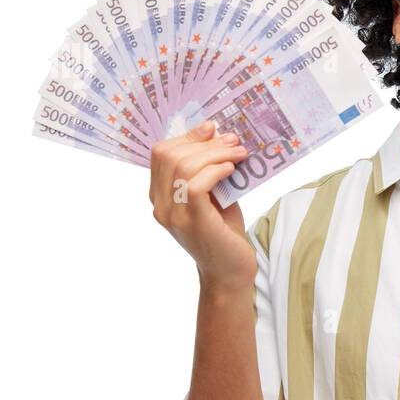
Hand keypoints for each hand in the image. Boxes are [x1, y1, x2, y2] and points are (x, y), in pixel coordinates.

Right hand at [149, 120, 255, 290]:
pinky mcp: (193, 221)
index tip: (212, 128)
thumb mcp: (213, 194)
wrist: (229, 271)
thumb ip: (208, 171)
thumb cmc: (223, 232)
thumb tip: (218, 136)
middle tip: (232, 141)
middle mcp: (161, 205)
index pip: (161, 153)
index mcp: (160, 195)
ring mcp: (174, 214)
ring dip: (215, 153)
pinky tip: (231, 170)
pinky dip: (215, 170)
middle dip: (204, 142)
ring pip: (184, 166)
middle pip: (170, 155)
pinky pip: (196, 184)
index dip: (186, 136)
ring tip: (239, 153)